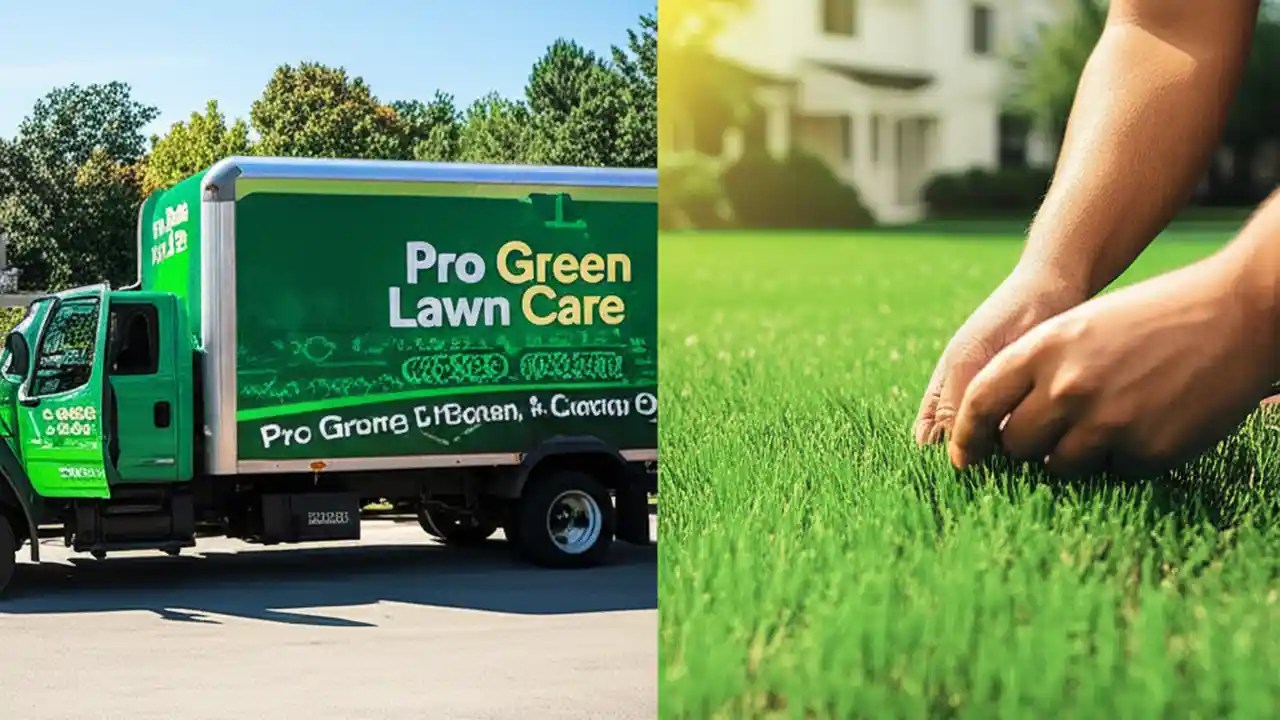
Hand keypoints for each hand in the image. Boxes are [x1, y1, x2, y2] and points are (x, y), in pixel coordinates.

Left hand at [948, 251, 1279, 477]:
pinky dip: (1122, 456)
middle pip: (1016, 445)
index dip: (966, 436)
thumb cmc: (1152, 316)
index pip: (981, 403)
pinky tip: (1148, 421)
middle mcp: (1067, 387)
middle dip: (1027, 446)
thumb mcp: (1080, 327)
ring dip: (1074, 454)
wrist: (1237, 314)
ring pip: (1060, 466)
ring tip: (1109, 419)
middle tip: (1054, 431)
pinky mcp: (1145, 451)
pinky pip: (1113, 471)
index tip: (963, 458)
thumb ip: (1037, 369)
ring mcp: (1107, 422)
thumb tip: (997, 422)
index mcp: (1044, 348)